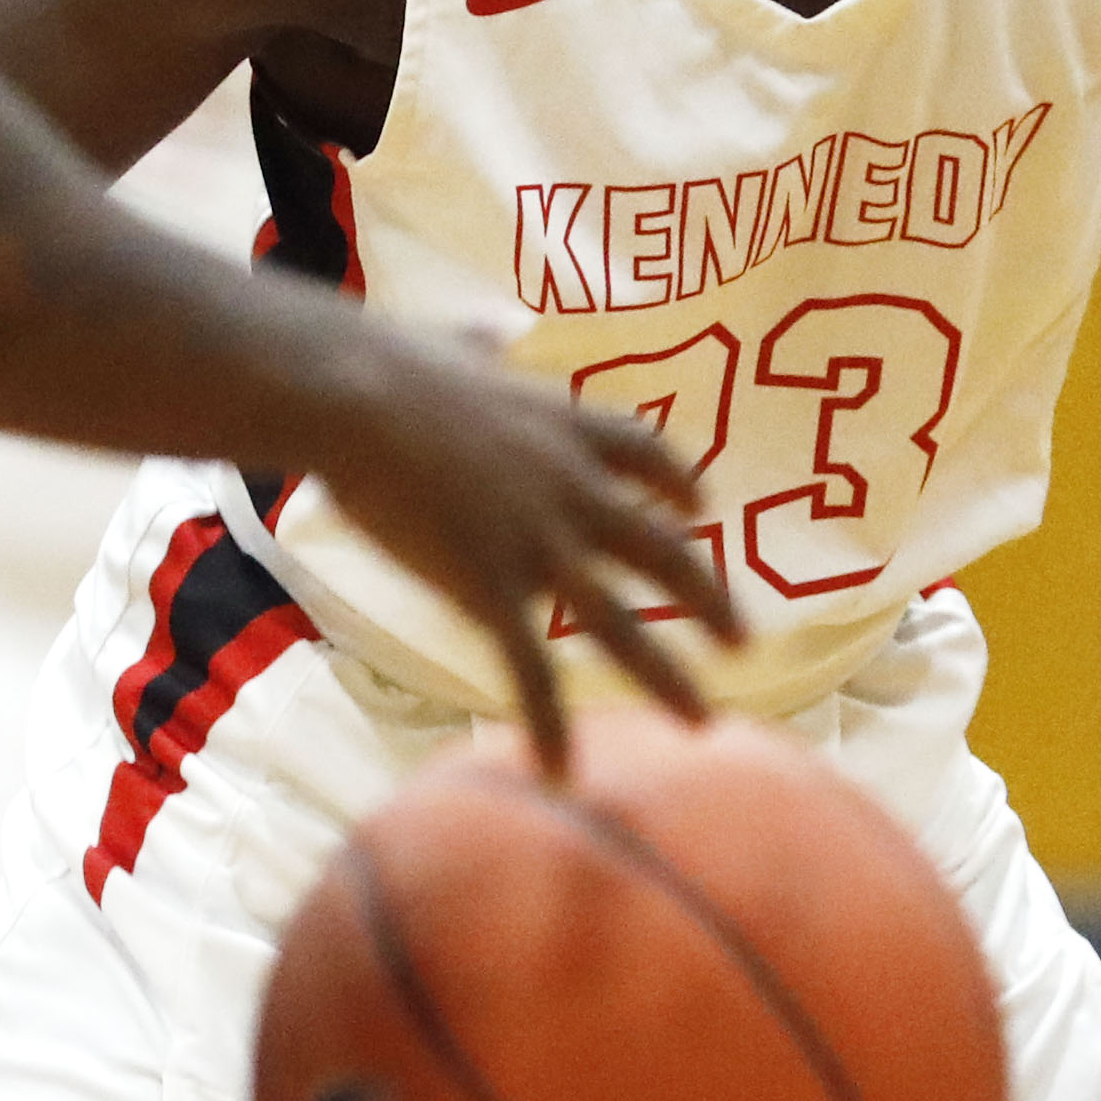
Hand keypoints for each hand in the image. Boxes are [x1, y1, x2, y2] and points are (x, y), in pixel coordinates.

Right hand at [302, 328, 738, 773]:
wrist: (354, 396)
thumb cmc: (384, 361)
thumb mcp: (450, 341)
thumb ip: (478, 344)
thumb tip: (486, 332)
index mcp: (564, 424)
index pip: (648, 453)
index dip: (680, 482)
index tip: (702, 504)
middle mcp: (572, 488)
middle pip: (662, 550)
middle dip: (708, 598)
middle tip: (747, 641)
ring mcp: (538, 541)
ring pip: (619, 622)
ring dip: (666, 675)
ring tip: (702, 721)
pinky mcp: (490, 584)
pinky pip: (530, 667)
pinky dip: (549, 721)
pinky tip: (561, 767)